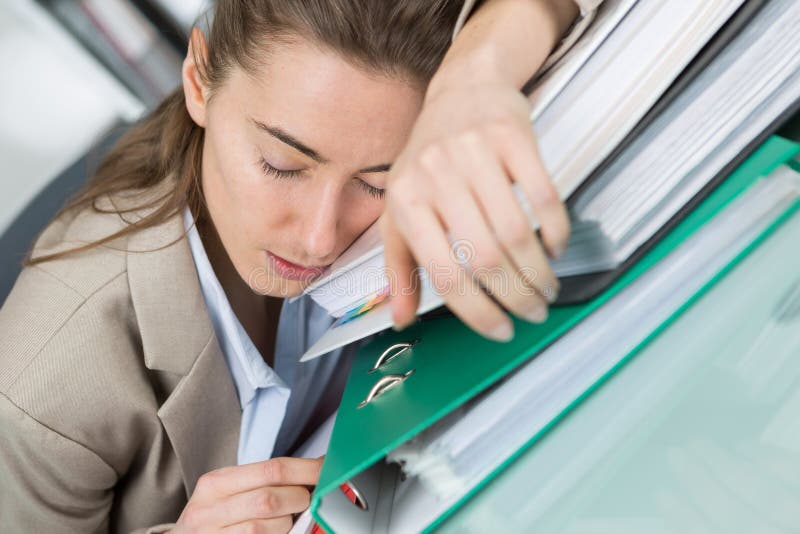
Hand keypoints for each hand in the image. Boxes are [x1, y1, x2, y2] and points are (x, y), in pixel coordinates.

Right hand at [172, 457, 321, 532]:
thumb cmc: (213, 517)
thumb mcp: (228, 491)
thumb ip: (265, 479)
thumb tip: (316, 466)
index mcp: (215, 484)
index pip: (271, 469)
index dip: (306, 470)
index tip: (326, 470)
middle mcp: (209, 511)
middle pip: (270, 499)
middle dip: (298, 499)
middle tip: (303, 500)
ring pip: (268, 528)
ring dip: (286, 525)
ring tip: (282, 521)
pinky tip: (276, 533)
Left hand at [381, 82, 569, 340]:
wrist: (462, 90)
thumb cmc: (428, 159)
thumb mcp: (400, 210)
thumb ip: (400, 267)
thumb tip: (401, 320)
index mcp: (405, 202)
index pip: (444, 274)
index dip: (477, 311)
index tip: (501, 330)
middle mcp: (436, 176)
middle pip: (485, 258)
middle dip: (516, 297)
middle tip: (533, 311)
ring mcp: (474, 153)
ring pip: (516, 232)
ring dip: (538, 271)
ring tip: (546, 286)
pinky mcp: (512, 136)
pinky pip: (543, 195)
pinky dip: (555, 229)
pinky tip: (555, 247)